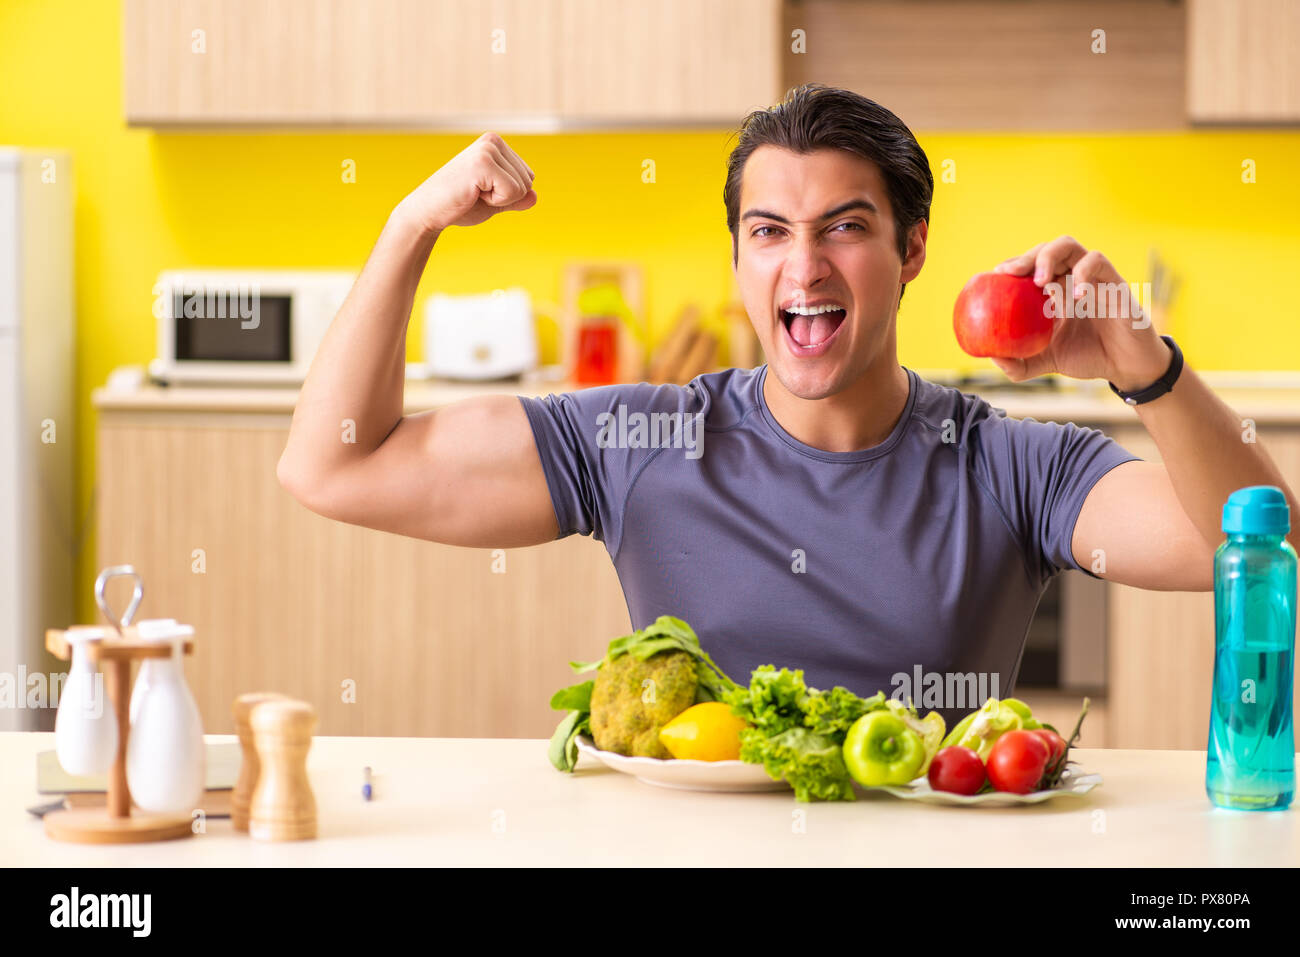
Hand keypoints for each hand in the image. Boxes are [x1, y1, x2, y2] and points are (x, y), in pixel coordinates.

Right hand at [395, 132, 536, 235]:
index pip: (528, 177)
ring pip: (522, 187)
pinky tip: (473, 194)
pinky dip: (496, 201)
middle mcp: (493, 141)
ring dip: (499, 199)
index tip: (482, 191)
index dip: (509, 194)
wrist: (428, 212)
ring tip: (473, 193)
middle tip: (476, 193)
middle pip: (528, 181)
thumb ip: (516, 198)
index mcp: (496, 144)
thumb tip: (535, 196)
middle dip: (506, 197)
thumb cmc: (459, 205)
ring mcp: (488, 149)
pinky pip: (512, 191)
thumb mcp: (495, 201)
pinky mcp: (483, 163)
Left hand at [990, 235, 1171, 389]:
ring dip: (1049, 257)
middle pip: (1046, 250)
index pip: (1030, 266)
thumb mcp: (1046, 363)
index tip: (994, 277)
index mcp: (1054, 291)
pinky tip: (1075, 296)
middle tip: (1009, 274)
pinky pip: (1098, 263)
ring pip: (1070, 246)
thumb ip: (1018, 364)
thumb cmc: (1087, 357)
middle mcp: (1071, 278)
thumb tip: (990, 357)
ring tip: (1039, 282)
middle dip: (1025, 257)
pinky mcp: (1114, 282)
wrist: (1126, 367)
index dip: (1012, 266)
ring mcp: (1092, 277)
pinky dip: (1083, 273)